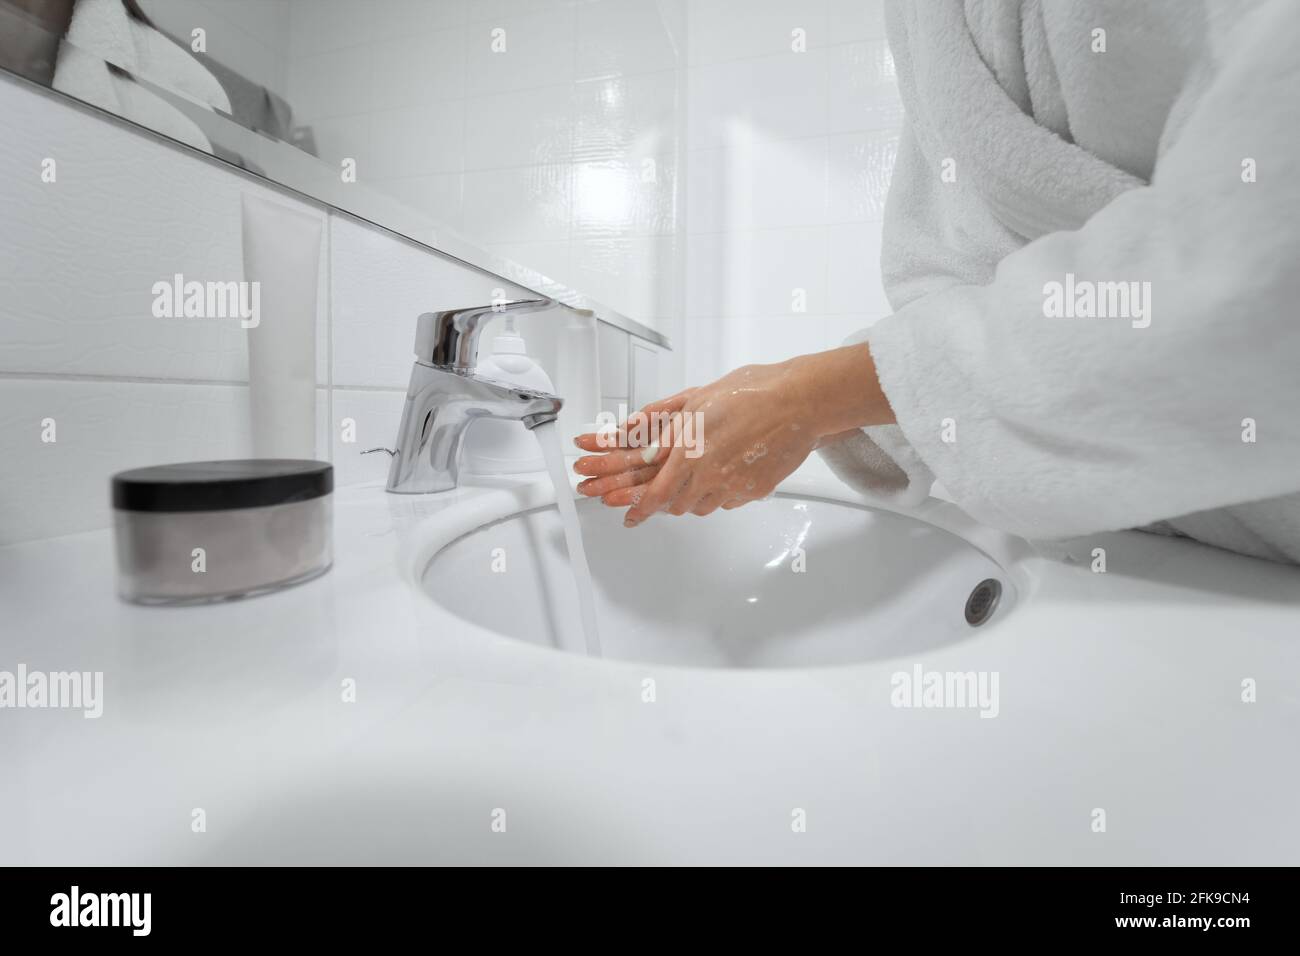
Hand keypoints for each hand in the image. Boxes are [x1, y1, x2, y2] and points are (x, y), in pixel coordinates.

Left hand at [572, 344, 893, 525]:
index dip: (638, 509)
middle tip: (665, 487)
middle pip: (676, 504)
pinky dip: (719, 493)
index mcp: (689, 450)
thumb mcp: (695, 398)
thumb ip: (660, 420)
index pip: (654, 492)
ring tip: (700, 474)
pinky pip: (727, 502)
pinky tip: (726, 472)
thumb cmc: (751, 392)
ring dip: (692, 496)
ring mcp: (733, 486)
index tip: (629, 516)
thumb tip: (635, 435)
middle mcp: (708, 474)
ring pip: (701, 506)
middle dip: (665, 499)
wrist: (798, 402)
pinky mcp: (753, 492)